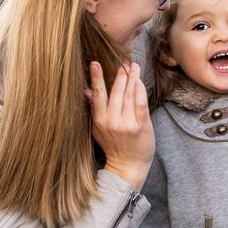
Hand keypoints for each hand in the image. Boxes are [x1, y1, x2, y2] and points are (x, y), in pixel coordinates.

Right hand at [86, 61, 154, 189]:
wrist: (128, 166)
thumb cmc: (113, 146)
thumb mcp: (98, 128)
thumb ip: (94, 108)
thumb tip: (86, 90)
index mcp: (100, 120)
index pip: (98, 94)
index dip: (97, 78)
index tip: (95, 63)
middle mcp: (113, 121)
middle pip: (116, 91)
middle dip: (120, 74)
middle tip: (123, 61)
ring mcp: (127, 124)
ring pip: (129, 95)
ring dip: (131, 78)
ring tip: (133, 66)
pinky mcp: (141, 126)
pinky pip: (140, 104)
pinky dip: (140, 91)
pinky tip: (139, 81)